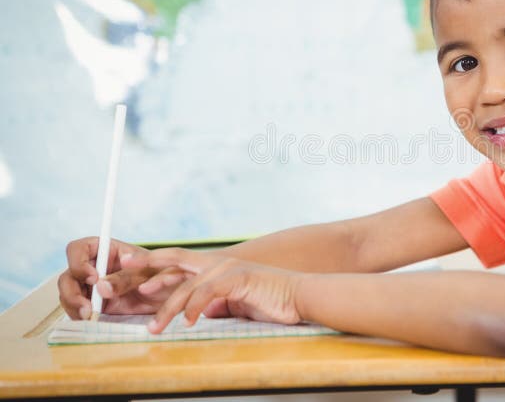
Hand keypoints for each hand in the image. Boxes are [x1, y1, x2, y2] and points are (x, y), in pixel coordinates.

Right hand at [58, 237, 190, 318]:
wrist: (170, 298)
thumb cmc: (163, 276)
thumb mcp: (147, 273)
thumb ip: (125, 278)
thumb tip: (100, 286)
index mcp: (106, 251)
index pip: (78, 249)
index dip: (79, 262)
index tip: (93, 277)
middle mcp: (94, 268)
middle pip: (69, 275)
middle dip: (72, 291)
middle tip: (87, 306)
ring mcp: (92, 288)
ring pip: (68, 294)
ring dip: (74, 306)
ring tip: (90, 316)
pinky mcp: (94, 306)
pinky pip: (77, 310)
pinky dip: (80, 316)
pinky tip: (92, 321)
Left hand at [121, 248, 303, 333]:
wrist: (299, 296)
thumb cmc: (270, 300)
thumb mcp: (235, 302)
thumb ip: (214, 302)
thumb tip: (195, 312)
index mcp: (214, 266)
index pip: (176, 261)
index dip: (152, 264)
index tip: (126, 268)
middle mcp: (217, 262)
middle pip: (173, 261)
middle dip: (145, 269)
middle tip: (119, 277)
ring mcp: (228, 268)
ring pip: (187, 285)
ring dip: (168, 308)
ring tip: (155, 328)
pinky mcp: (239, 278)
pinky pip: (209, 292)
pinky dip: (195, 308)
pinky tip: (187, 323)